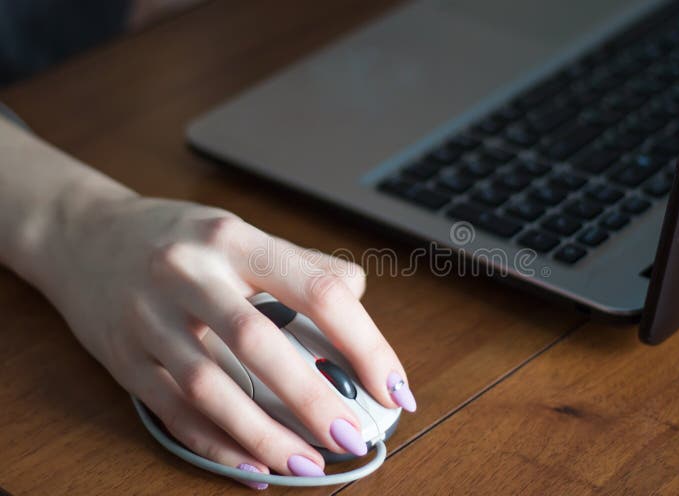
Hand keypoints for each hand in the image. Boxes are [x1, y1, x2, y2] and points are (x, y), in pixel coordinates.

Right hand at [35, 195, 415, 484]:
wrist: (80, 235)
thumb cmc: (175, 237)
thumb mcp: (237, 232)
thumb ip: (299, 263)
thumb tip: (357, 296)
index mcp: (233, 239)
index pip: (317, 290)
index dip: (365, 343)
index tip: (393, 384)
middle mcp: (188, 273)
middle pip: (260, 343)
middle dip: (314, 399)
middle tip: (352, 438)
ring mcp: (150, 318)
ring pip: (212, 388)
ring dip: (264, 435)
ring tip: (307, 466)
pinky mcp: (124, 358)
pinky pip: (174, 411)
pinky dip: (216, 444)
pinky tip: (252, 466)